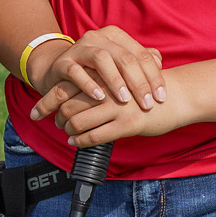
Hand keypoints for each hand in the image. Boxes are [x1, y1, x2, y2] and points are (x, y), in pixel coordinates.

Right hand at [29, 25, 165, 121]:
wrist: (57, 70)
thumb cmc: (95, 71)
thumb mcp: (117, 64)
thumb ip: (137, 60)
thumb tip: (159, 61)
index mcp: (115, 36)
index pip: (140, 54)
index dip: (153, 76)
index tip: (161, 98)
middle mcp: (98, 37)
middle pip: (124, 57)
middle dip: (139, 82)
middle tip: (147, 104)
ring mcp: (80, 48)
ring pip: (102, 59)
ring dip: (115, 81)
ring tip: (125, 100)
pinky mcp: (63, 62)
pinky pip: (76, 71)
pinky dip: (89, 84)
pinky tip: (99, 98)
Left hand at [55, 68, 195, 146]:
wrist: (177, 97)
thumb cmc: (149, 88)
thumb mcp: (124, 76)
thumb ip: (103, 78)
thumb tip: (80, 88)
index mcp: (105, 74)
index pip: (67, 86)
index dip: (48, 100)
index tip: (38, 111)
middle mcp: (108, 88)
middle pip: (68, 103)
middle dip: (56, 116)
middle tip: (54, 123)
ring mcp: (117, 106)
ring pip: (78, 120)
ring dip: (67, 130)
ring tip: (66, 133)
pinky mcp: (126, 124)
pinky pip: (94, 136)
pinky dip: (80, 141)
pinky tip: (76, 142)